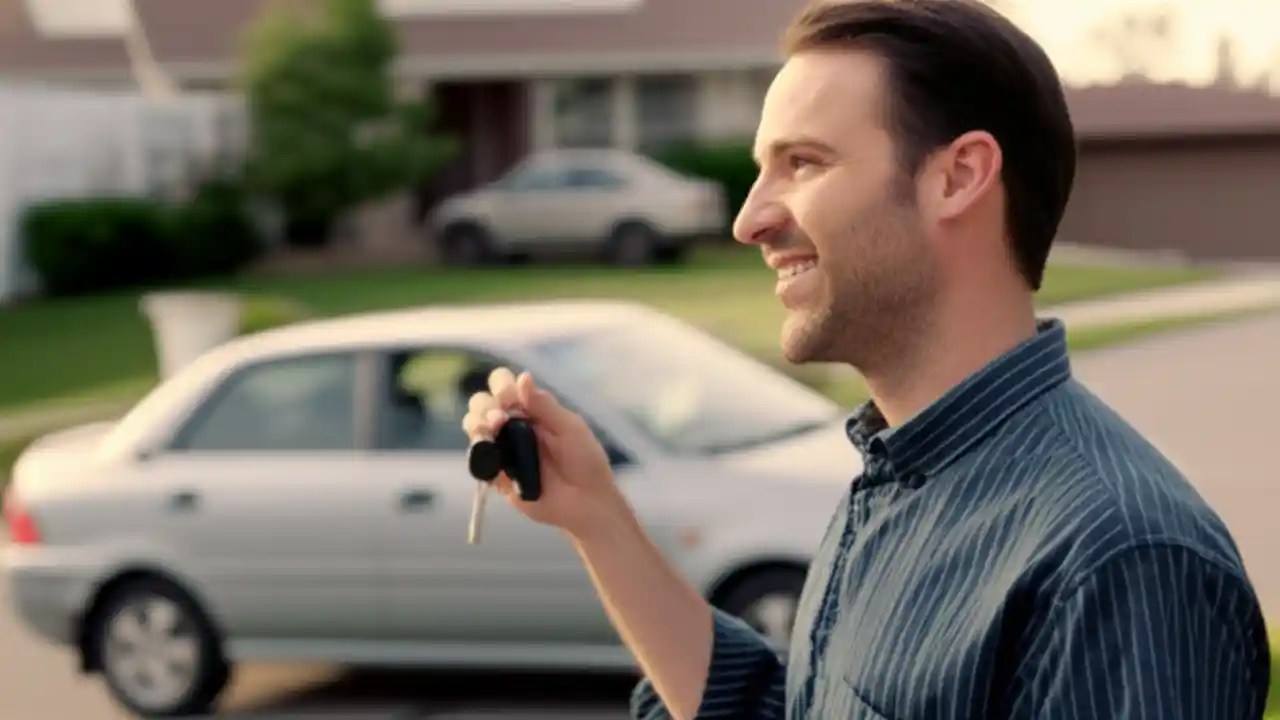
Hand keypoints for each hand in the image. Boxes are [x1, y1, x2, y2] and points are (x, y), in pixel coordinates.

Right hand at [462, 367, 625, 539]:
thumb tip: (522, 377)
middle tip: (499, 419)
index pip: (505, 386)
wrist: (586, 503)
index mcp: (531, 410)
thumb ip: (545, 405)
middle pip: (482, 404)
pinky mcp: (497, 475)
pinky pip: (478, 461)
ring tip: (491, 431)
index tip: (508, 397)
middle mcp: (512, 426)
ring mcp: (503, 450)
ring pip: (474, 427)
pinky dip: (479, 453)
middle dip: (485, 406)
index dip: (500, 385)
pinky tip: (489, 453)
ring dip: (477, 424)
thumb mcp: (570, 428)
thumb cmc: (585, 461)